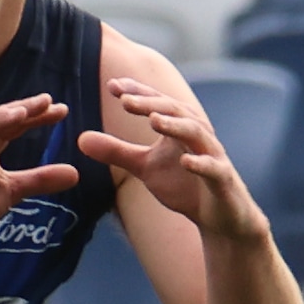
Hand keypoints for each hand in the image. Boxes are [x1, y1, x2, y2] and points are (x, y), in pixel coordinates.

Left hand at [82, 58, 261, 240]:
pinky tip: (186, 161)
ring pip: (197, 133)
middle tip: (125, 100)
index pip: (157, 102)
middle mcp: (197, 135)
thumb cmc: (184, 186)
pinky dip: (201, 163)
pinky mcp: (223, 180)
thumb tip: (80, 138)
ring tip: (152, 120)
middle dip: (151, 102)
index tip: (112, 86)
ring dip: (175, 125)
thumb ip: (116, 152)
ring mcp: (213, 156)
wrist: (219, 218)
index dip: (138, 92)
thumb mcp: (144, 168)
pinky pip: (214, 169)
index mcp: (178, 128)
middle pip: (176, 110)